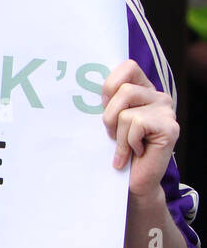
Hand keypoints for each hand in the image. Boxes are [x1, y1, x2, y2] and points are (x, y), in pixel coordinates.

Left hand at [102, 60, 178, 200]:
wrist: (133, 181)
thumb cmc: (117, 149)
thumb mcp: (109, 120)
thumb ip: (106, 101)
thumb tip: (78, 84)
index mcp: (144, 90)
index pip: (128, 66)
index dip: (110, 83)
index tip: (103, 104)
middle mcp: (159, 97)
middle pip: (123, 90)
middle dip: (109, 115)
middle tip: (112, 133)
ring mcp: (167, 112)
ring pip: (127, 111)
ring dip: (118, 133)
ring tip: (125, 144)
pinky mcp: (170, 127)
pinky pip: (136, 124)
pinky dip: (128, 142)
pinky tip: (136, 152)